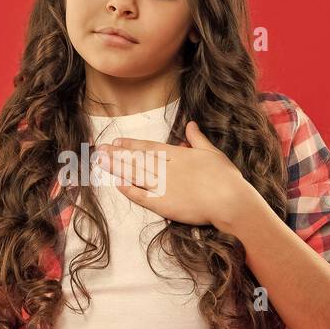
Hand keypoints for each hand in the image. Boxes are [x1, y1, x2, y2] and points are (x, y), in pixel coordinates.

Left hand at [93, 120, 261, 232]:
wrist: (229, 201)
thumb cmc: (226, 178)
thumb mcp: (213, 153)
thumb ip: (198, 139)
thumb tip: (190, 124)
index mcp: (179, 155)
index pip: (149, 148)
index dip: (131, 145)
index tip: (117, 142)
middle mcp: (167, 168)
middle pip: (137, 160)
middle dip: (117, 155)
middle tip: (100, 151)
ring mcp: (163, 186)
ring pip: (135, 174)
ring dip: (117, 168)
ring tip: (101, 162)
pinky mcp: (163, 204)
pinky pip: (141, 196)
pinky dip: (128, 190)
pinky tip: (116, 183)